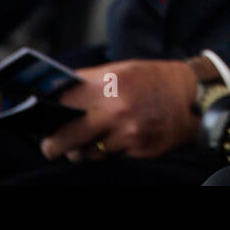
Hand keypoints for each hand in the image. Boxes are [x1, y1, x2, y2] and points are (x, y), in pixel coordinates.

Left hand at [39, 59, 198, 162]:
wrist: (188, 94)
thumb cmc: (149, 79)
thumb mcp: (119, 70)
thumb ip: (89, 81)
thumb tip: (54, 95)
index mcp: (108, 83)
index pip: (64, 104)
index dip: (48, 116)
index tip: (41, 124)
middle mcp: (117, 109)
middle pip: (70, 136)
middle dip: (54, 146)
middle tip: (50, 148)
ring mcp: (129, 132)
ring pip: (88, 153)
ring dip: (82, 151)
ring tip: (85, 143)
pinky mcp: (140, 150)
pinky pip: (109, 160)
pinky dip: (106, 155)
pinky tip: (111, 144)